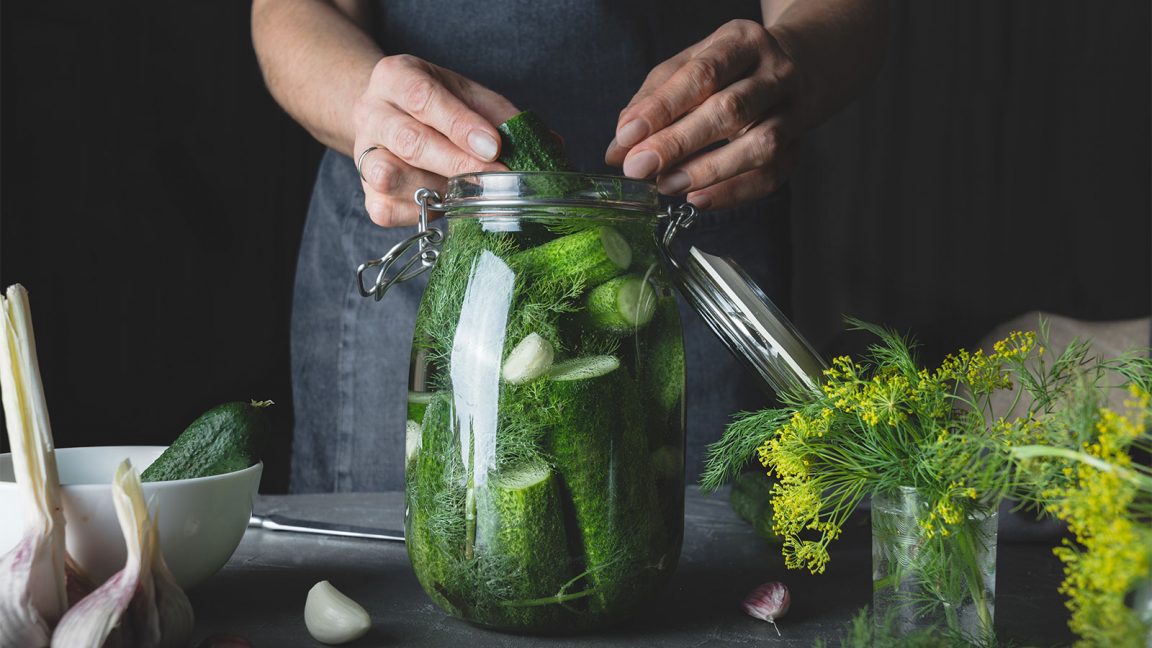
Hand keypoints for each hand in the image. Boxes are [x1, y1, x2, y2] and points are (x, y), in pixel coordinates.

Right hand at [352, 54, 519, 226]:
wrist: (390, 116)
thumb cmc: (437, 106)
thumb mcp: (468, 96)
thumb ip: (503, 116)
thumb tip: (549, 145)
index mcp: (396, 77)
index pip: (424, 97)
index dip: (460, 125)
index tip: (494, 146)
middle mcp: (372, 113)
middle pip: (410, 141)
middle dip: (458, 163)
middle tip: (497, 178)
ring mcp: (363, 154)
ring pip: (392, 177)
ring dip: (437, 189)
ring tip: (469, 192)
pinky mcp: (367, 192)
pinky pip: (387, 210)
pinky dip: (420, 213)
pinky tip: (444, 204)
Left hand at [605, 20, 799, 210]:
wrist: (799, 68)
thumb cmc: (730, 69)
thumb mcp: (689, 66)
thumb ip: (651, 102)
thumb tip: (618, 149)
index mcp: (742, 42)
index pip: (701, 74)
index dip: (663, 107)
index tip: (628, 135)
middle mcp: (776, 73)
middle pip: (729, 110)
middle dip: (678, 142)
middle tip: (638, 167)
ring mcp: (792, 112)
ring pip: (758, 145)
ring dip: (707, 170)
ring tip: (665, 185)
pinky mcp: (798, 148)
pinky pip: (769, 176)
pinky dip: (732, 192)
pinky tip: (698, 198)